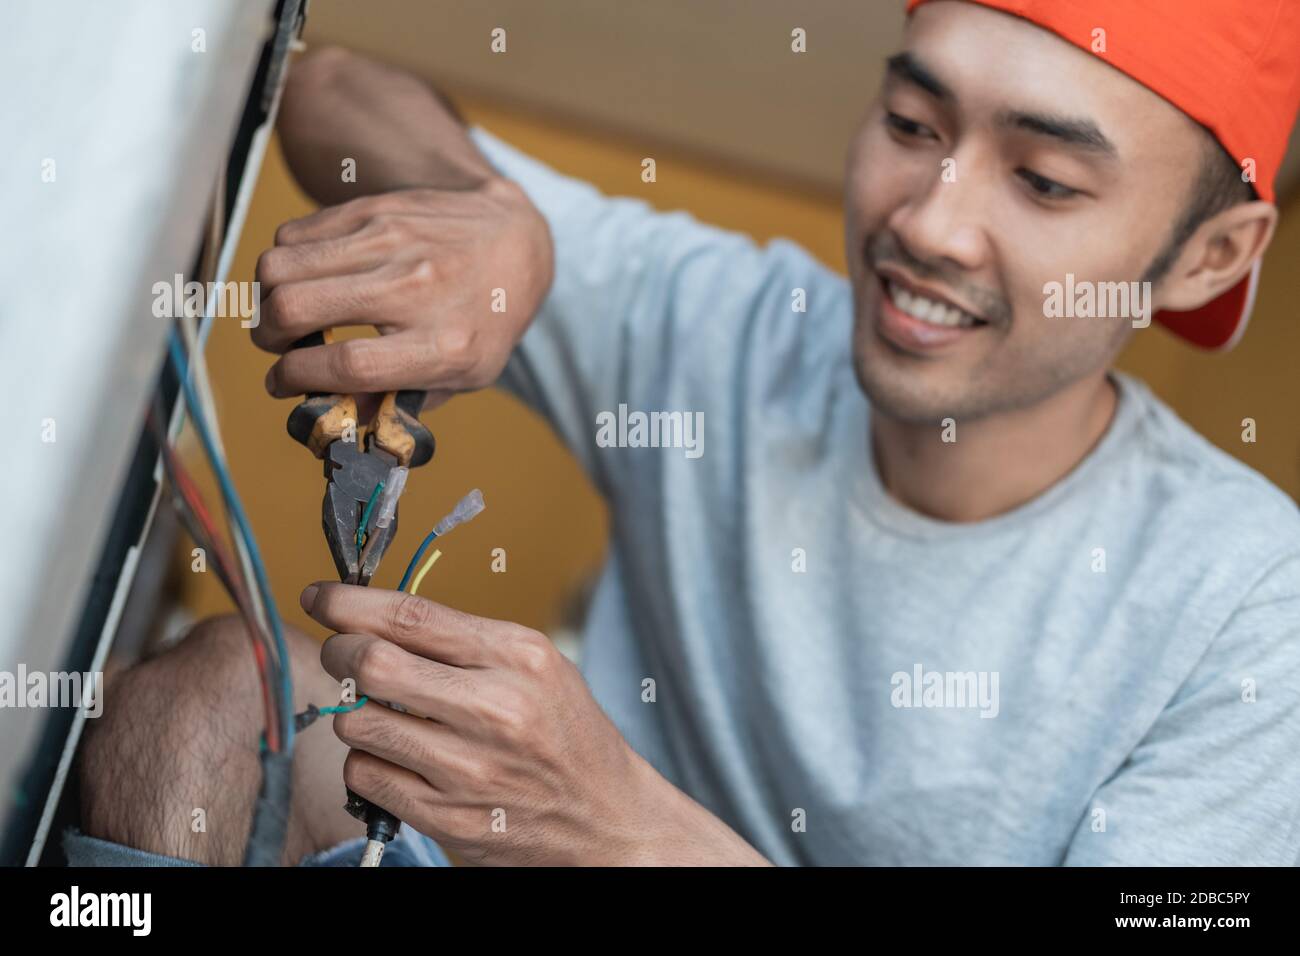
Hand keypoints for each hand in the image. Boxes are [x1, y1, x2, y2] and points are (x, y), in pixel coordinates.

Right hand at [255, 178, 553, 410]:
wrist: (514, 239)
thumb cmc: (484, 319)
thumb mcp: (463, 376)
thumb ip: (398, 401)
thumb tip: (331, 416)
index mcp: (444, 345)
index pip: (348, 365)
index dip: (298, 378)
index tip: (281, 383)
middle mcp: (415, 288)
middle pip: (297, 307)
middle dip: (267, 336)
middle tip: (276, 346)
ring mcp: (391, 241)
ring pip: (282, 264)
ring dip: (264, 297)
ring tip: (286, 313)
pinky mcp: (373, 209)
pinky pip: (293, 235)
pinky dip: (284, 262)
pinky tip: (306, 278)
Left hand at [300, 582, 769, 865]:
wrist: (608, 822)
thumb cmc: (567, 736)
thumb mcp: (537, 666)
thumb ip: (464, 641)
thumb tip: (374, 617)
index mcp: (519, 657)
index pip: (412, 616)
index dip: (350, 602)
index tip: (322, 596)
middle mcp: (496, 709)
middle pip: (372, 664)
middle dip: (339, 653)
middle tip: (342, 654)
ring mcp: (468, 769)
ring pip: (358, 723)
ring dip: (354, 713)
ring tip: (383, 713)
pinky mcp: (446, 817)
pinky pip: (366, 775)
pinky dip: (368, 760)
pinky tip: (398, 757)